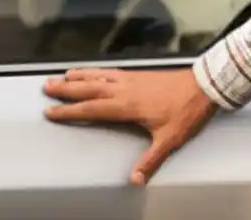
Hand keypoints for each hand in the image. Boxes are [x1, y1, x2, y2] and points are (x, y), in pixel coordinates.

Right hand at [43, 67, 217, 185]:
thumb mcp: (169, 139)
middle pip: (89, 89)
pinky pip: (111, 71)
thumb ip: (150, 160)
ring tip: (62, 77)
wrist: (204, 86)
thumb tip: (135, 180)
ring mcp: (132, 79)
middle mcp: (125, 89)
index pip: (92, 109)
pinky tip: (93, 72)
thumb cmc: (186, 111)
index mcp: (128, 106)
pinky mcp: (139, 74)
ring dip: (79, 77)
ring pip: (98, 76)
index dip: (70, 112)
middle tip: (46, 87)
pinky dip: (97, 71)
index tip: (52, 112)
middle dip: (66, 90)